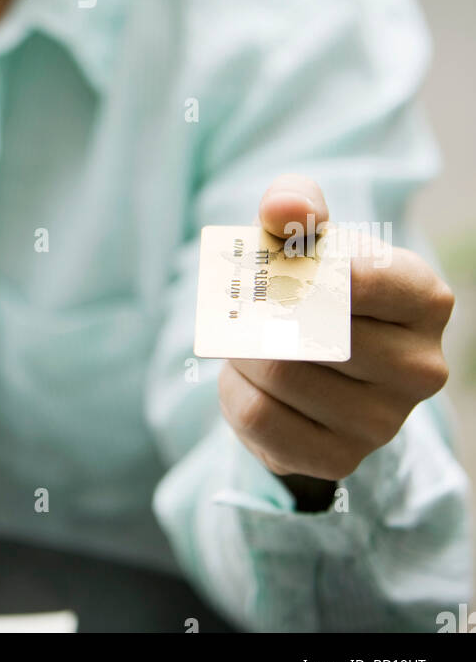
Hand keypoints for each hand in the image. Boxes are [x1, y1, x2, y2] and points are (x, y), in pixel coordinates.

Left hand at [217, 173, 454, 500]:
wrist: (314, 359)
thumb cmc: (316, 280)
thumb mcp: (309, 231)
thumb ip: (296, 202)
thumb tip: (283, 208)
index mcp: (425, 300)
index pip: (359, 280)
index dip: (302, 270)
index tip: (274, 266)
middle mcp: (420, 367)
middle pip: (311, 331)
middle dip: (260, 312)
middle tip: (242, 304)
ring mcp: (385, 422)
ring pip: (280, 376)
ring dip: (242, 350)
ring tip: (243, 338)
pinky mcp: (341, 458)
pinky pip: (261, 420)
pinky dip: (235, 391)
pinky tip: (246, 378)